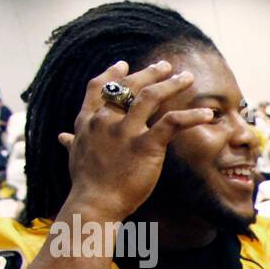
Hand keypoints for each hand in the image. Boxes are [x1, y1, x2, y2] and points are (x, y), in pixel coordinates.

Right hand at [60, 60, 212, 221]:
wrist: (94, 204)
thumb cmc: (86, 185)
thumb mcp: (75, 157)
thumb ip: (73, 143)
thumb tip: (62, 137)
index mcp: (87, 122)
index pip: (99, 88)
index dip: (112, 75)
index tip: (123, 64)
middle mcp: (104, 120)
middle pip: (128, 87)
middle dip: (148, 72)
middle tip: (166, 65)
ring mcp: (125, 131)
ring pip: (150, 96)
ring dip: (171, 84)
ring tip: (187, 77)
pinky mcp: (146, 145)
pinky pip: (172, 122)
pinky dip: (192, 116)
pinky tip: (207, 113)